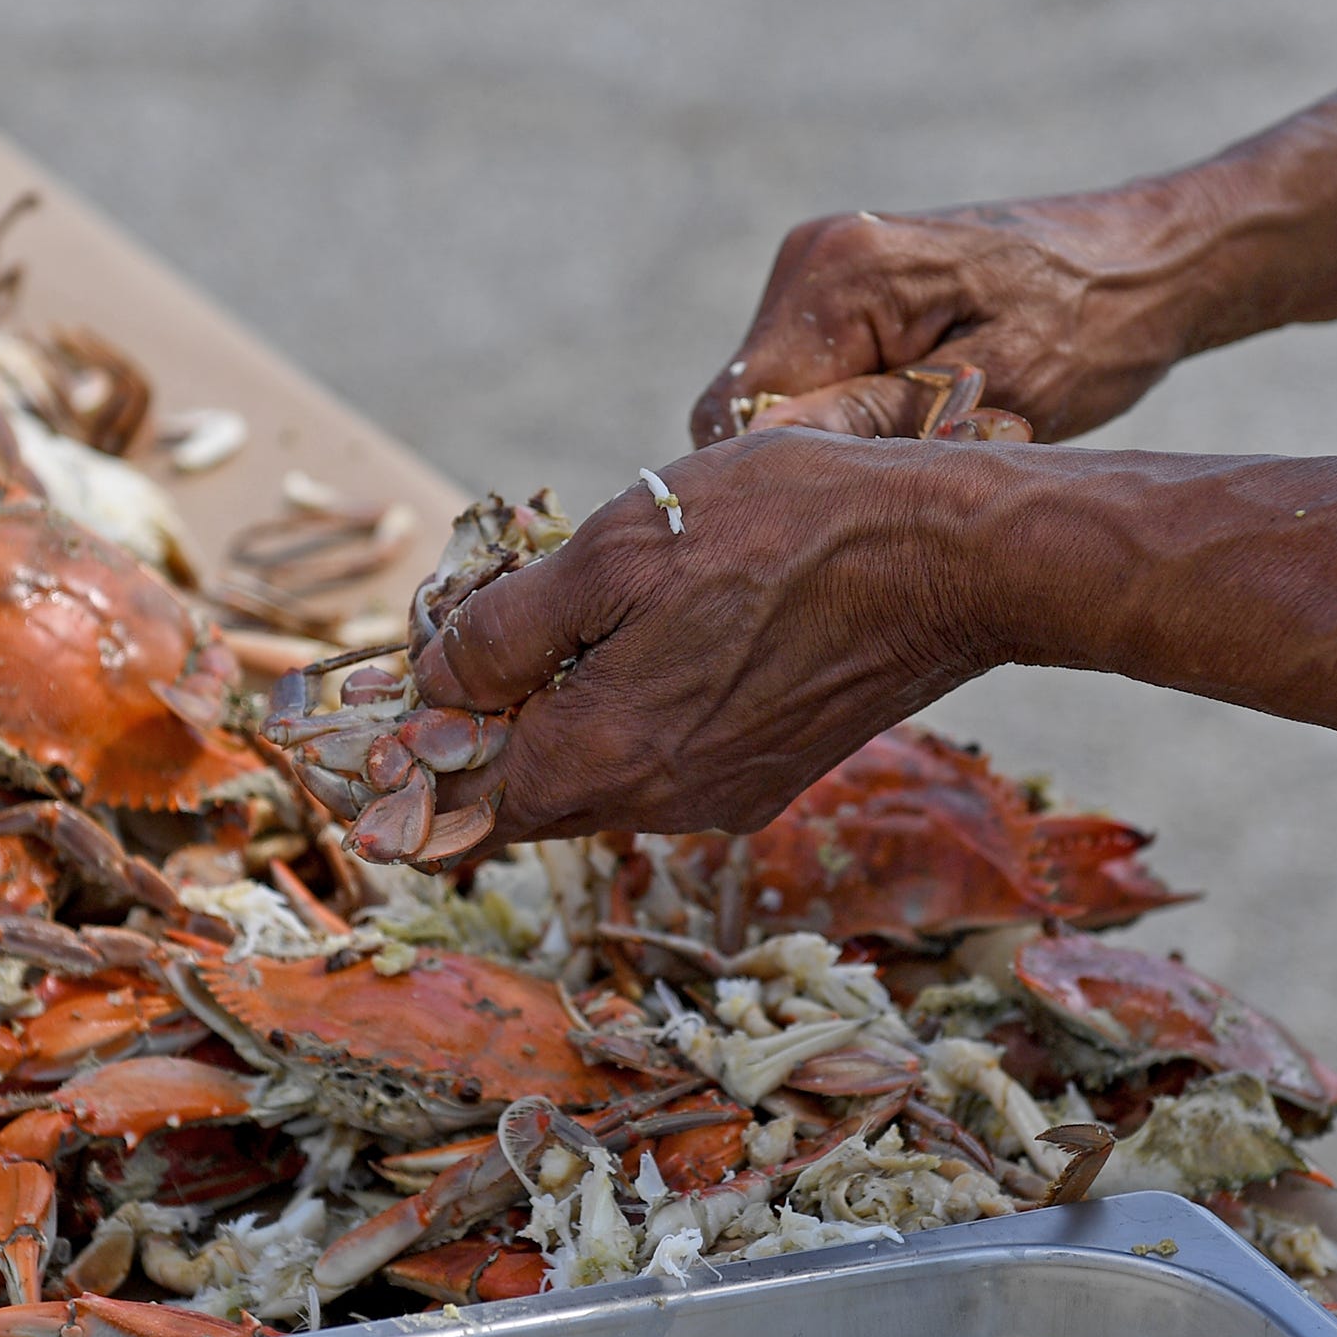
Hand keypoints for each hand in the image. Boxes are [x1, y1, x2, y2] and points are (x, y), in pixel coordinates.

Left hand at [413, 429, 1008, 841]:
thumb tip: (430, 685)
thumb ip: (507, 630)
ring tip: (573, 619)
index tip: (384, 716)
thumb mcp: (617, 547)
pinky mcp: (768, 777)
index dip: (406, 767)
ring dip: (561, 716)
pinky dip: (631, 714)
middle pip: (524, 795)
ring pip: (595, 778)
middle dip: (482, 731)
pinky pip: (662, 763)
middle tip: (474, 640)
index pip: (458, 809)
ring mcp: (720, 797)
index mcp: (602, 756)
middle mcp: (656, 802)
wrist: (952, 560)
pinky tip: (657, 636)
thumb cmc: (787, 528)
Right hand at [687, 188, 1213, 447]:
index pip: (734, 410)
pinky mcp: (845, 295)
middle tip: (914, 484)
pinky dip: (858, 421)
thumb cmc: (1095, 326)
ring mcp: (824, 273)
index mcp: (841, 273)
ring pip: (779, 405)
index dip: (779, 479)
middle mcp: (813, 260)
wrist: (1150, 264)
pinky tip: (926, 429)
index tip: (859, 509)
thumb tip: (764, 455)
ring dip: (841, 444)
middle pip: (746, 409)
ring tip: (935, 450)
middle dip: (815, 462)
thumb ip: (875, 417)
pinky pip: (814, 383)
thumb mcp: (997, 389)